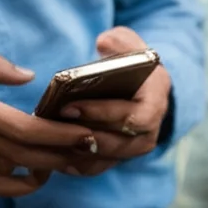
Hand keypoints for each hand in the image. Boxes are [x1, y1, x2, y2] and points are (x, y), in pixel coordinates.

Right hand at [0, 53, 95, 195]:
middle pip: (31, 157)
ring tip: (70, 161)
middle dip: (66, 155)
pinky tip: (35, 176)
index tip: (89, 133)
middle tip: (91, 149)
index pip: (30, 130)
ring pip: (16, 175)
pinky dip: (19, 187)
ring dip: (48, 171)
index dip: (63, 136)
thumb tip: (28, 75)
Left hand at [62, 27, 172, 174]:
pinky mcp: (123, 155)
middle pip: (122, 143)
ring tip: (52, 146)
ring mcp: (138, 144)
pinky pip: (102, 167)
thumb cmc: (132, 64)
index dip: (103, 114)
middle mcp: (152, 127)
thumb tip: (105, 44)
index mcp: (155, 99)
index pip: (135, 116)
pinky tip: (58, 159)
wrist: (143, 86)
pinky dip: (81, 166)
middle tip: (55, 128)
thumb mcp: (130, 45)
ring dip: (82, 155)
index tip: (69, 106)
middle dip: (88, 137)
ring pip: (111, 158)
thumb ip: (121, 41)